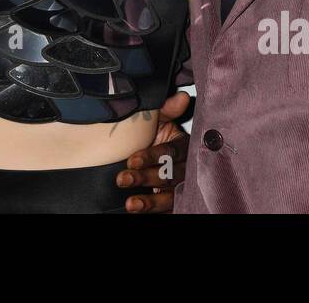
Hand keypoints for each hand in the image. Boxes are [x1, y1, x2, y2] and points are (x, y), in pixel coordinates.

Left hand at [116, 90, 190, 212]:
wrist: (143, 158)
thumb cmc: (152, 136)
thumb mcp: (157, 121)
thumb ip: (166, 110)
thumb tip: (182, 96)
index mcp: (182, 146)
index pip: (171, 152)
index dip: (153, 156)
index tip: (132, 160)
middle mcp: (185, 168)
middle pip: (170, 175)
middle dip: (146, 178)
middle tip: (123, 179)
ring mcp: (181, 188)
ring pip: (171, 197)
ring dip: (150, 202)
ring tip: (131, 204)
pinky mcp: (175, 202)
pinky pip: (170, 210)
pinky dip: (156, 211)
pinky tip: (140, 212)